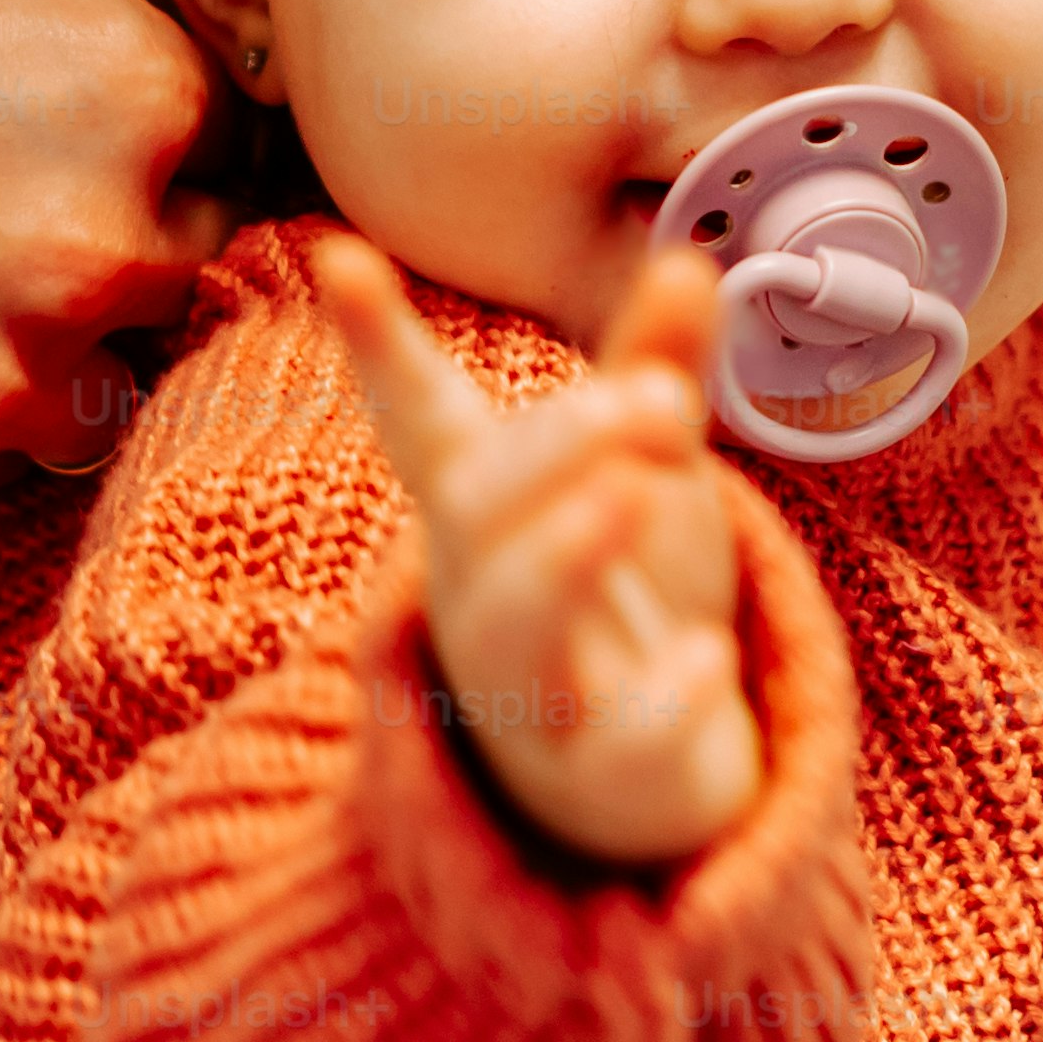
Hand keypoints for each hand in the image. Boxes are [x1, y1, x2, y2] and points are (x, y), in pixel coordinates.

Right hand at [0, 0, 224, 502]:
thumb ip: (53, 56)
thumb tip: (127, 124)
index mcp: (130, 84)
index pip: (230, 141)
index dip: (157, 141)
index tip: (90, 140)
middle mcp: (101, 242)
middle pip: (186, 274)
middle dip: (107, 249)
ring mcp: (2, 372)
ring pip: (95, 391)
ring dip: (33, 351)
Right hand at [319, 238, 764, 866]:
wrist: (646, 784)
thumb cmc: (625, 604)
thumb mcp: (650, 477)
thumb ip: (658, 376)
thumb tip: (691, 258)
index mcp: (486, 512)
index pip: (422, 422)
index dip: (378, 345)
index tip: (338, 256)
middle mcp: (484, 596)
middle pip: (476, 513)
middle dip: (554, 446)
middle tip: (660, 398)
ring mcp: (533, 691)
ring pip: (511, 629)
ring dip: (566, 555)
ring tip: (637, 495)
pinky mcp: (599, 775)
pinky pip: (612, 745)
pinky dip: (658, 701)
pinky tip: (704, 659)